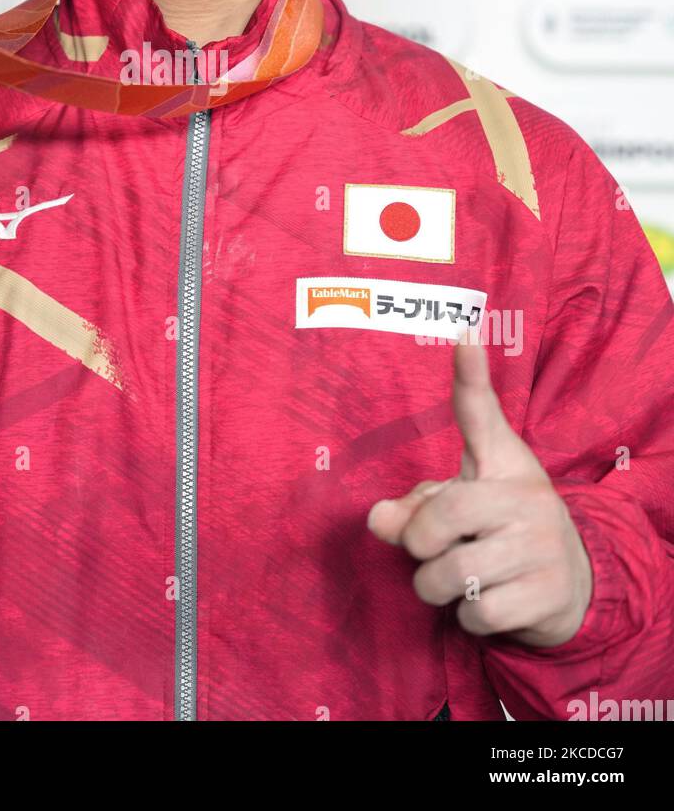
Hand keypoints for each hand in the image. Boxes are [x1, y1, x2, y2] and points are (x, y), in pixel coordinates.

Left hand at [366, 326, 593, 647]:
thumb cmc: (497, 532)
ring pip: (453, 572)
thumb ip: (414, 508)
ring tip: (455, 581)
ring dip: (435, 587)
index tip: (463, 332)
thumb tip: (377, 520)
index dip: (470, 374)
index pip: (480, 412)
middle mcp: (525, 496)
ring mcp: (542, 544)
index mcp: (500, 462)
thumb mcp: (459, 509)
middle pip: (443, 515)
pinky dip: (466, 618)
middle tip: (429, 552)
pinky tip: (487, 604)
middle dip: (419, 543)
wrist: (572, 586)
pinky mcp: (549, 593)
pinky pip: (477, 612)